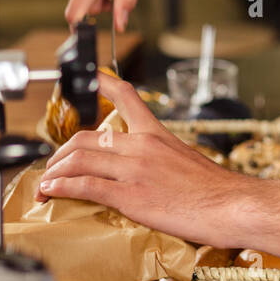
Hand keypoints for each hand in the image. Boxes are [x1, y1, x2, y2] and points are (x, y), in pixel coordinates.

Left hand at [35, 72, 262, 247]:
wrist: (231, 205)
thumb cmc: (216, 189)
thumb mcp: (188, 160)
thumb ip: (163, 158)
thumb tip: (150, 168)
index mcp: (157, 134)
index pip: (127, 98)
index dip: (104, 84)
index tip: (92, 76)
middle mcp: (142, 145)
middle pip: (87, 137)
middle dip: (61, 151)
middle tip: (54, 164)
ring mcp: (134, 169)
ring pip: (80, 159)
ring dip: (56, 171)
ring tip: (47, 181)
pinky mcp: (130, 194)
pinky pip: (85, 185)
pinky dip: (62, 187)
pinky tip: (52, 192)